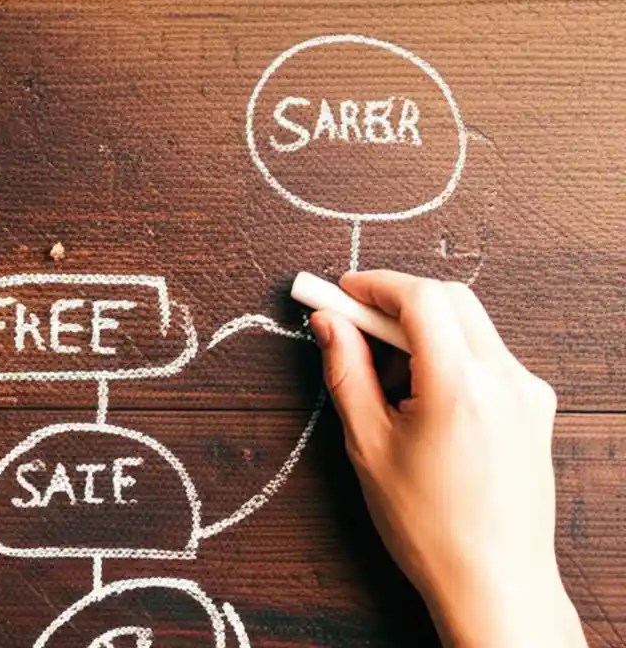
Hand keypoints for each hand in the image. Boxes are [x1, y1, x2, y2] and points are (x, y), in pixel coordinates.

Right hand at [310, 270, 584, 647]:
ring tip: (388, 384)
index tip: (341, 292)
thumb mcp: (369, 445)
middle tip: (354, 327)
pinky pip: (488, 356)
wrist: (496, 581)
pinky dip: (449, 356)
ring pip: (470, 325)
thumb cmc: (430, 526)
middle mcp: (505, 379)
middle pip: (451, 299)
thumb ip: (346, 373)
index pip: (421, 298)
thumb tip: (329, 324)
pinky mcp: (536, 406)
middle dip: (397, 302)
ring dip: (423, 331)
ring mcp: (528, 392)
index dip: (374, 285)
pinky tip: (422, 401)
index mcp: (460, 387)